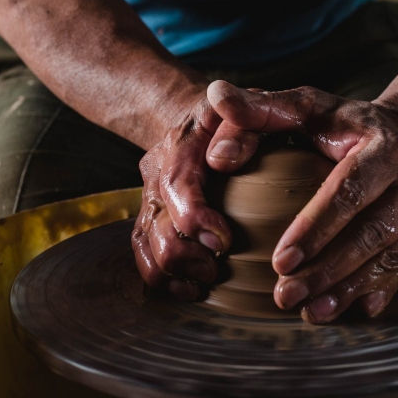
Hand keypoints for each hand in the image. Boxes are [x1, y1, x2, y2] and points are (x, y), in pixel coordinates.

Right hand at [132, 95, 258, 298]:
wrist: (201, 119)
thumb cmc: (240, 118)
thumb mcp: (254, 107)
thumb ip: (245, 123)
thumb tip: (224, 158)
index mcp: (183, 143)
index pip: (177, 183)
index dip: (194, 218)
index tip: (223, 242)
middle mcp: (158, 171)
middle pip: (156, 225)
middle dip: (186, 256)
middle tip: (218, 268)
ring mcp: (151, 197)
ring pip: (144, 245)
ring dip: (174, 273)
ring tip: (207, 280)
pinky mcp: (150, 218)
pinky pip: (143, 254)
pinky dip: (164, 280)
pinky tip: (192, 290)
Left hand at [206, 80, 397, 322]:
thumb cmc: (346, 125)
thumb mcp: (307, 108)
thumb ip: (261, 108)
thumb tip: (218, 99)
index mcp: (387, 146)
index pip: (350, 189)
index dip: (316, 227)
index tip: (280, 259)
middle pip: (370, 232)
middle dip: (326, 269)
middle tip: (285, 294)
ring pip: (388, 257)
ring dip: (347, 288)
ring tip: (309, 310)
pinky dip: (377, 292)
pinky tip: (351, 310)